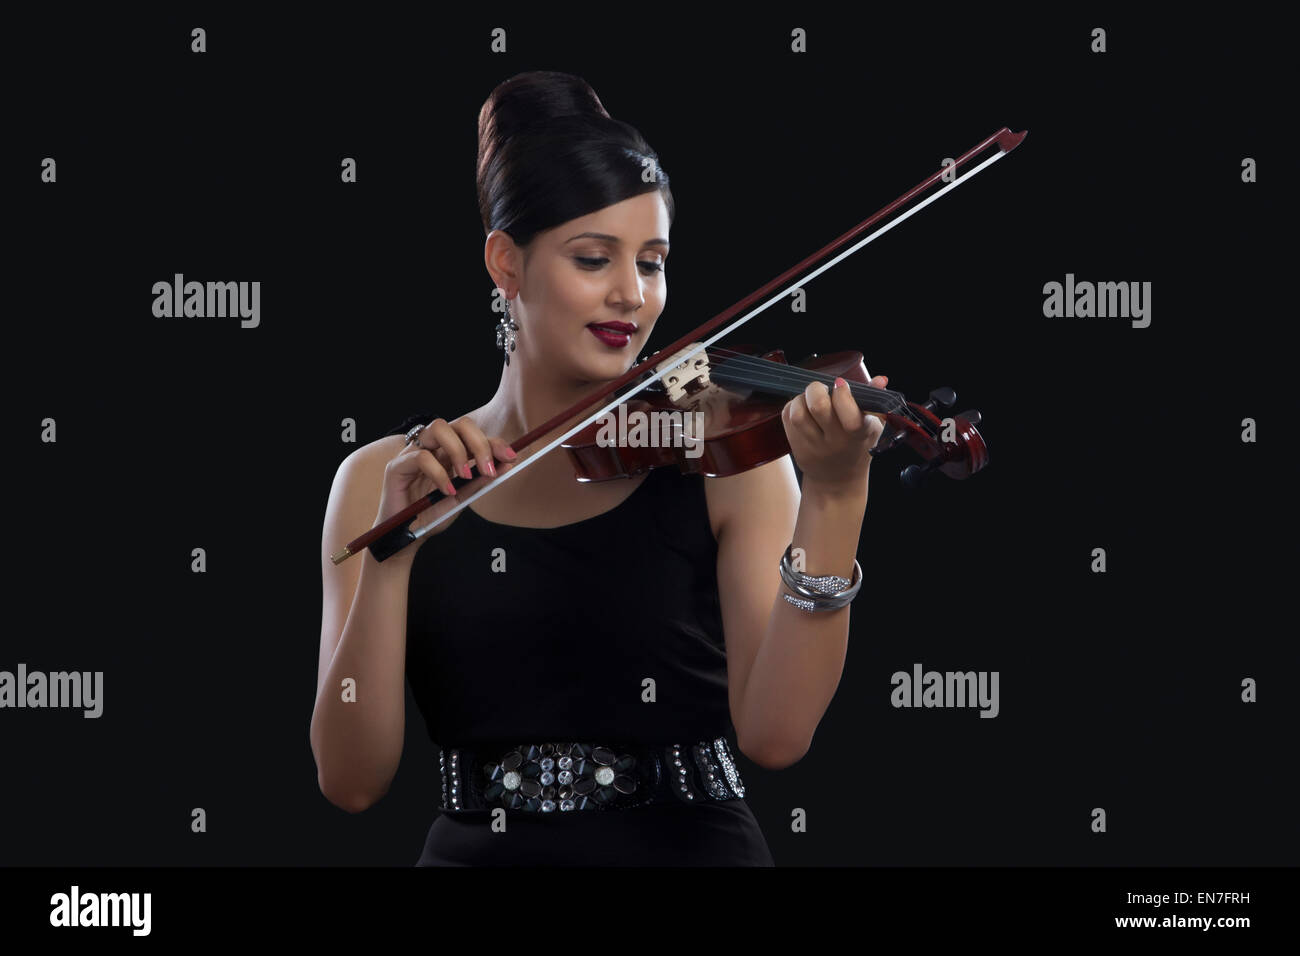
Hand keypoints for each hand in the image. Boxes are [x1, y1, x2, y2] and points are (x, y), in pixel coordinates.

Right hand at [376, 416, 518, 543]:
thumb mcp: (463, 497)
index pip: (474, 435)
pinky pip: (421, 457)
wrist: (408, 536)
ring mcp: (414, 452)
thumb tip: (507, 464)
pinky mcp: (397, 465)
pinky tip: (447, 491)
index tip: (511, 456)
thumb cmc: (432, 514)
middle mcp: (433, 447)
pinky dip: (439, 473)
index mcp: (449, 451)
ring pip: (438, 428)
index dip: (494, 442)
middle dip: (479, 442)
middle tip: (487, 468)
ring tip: (465, 476)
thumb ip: (481, 481)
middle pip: (459, 424)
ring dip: (458, 451)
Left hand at [781, 374, 888, 494]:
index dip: (843, 393)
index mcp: (858, 434)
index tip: (841, 385)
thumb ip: (875, 400)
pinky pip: (787, 417)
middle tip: (822, 390)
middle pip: (818, 407)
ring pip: (798, 413)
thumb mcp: (872, 425)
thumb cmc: (856, 446)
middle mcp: (834, 442)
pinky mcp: (796, 447)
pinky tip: (804, 409)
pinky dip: (793, 406)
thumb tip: (880, 380)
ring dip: (802, 398)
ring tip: (810, 399)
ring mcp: (813, 446)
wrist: (837, 479)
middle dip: (817, 389)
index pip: (849, 413)